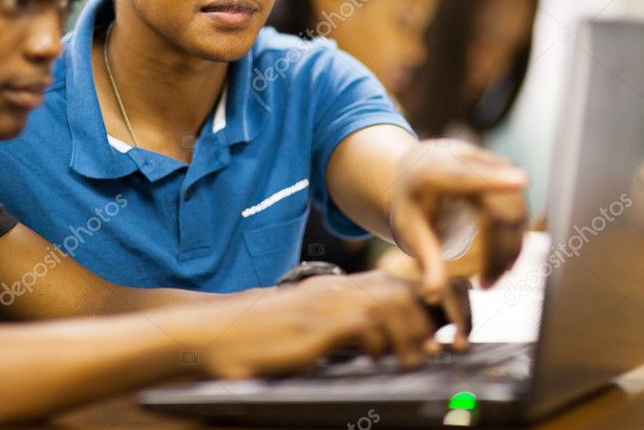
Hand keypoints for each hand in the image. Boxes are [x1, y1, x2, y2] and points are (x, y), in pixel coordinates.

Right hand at [186, 272, 433, 378]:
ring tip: (413, 360)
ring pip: (388, 304)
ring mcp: (322, 305)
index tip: (427, 332)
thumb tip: (368, 342)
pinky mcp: (314, 325)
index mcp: (330, 288)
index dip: (414, 305)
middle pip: (396, 289)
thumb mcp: (303, 327)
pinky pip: (364, 323)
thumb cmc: (255, 337)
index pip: (387, 283)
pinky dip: (381, 343)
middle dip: (421, 320)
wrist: (213, 333)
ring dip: (408, 334)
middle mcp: (330, 289)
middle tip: (430, 349)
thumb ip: (333, 327)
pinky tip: (378, 360)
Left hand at [389, 139, 526, 316]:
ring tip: (491, 279)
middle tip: (486, 286)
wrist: (420, 169)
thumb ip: (426, 259)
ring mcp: (489, 163)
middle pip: (498, 207)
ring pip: (515, 209)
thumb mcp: (410, 230)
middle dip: (498, 250)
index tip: (521, 180)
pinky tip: (502, 262)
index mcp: (434, 171)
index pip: (465, 176)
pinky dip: (515, 237)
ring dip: (510, 248)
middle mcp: (467, 159)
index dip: (494, 179)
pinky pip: (519, 207)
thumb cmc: (412, 203)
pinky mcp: (505, 171)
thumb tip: (433, 296)